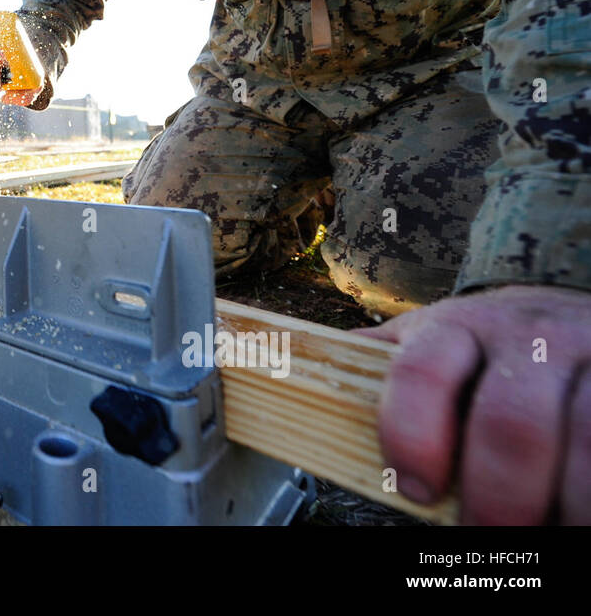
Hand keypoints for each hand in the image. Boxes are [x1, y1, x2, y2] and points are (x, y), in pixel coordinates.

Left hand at [357, 285, 590, 523]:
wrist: (560, 310)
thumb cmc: (481, 347)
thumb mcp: (424, 343)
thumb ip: (375, 370)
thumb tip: (285, 375)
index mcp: (454, 328)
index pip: (422, 374)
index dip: (413, 437)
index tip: (414, 489)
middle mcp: (525, 336)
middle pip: (510, 423)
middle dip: (497, 494)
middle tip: (488, 534)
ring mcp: (587, 354)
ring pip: (589, 436)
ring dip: (572, 502)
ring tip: (556, 535)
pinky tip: (584, 512)